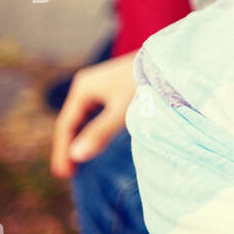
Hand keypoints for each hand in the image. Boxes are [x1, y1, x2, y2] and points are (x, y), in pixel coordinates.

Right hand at [50, 52, 137, 177]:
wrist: (170, 59)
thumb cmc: (146, 83)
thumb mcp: (123, 111)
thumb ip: (100, 133)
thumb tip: (75, 156)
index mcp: (83, 88)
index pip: (66, 125)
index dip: (62, 151)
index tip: (64, 175)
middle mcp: (87, 85)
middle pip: (72, 121)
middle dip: (69, 146)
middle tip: (68, 174)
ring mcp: (99, 85)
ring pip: (83, 117)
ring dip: (80, 138)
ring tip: (79, 163)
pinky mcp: (113, 87)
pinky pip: (95, 113)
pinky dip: (92, 130)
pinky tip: (96, 142)